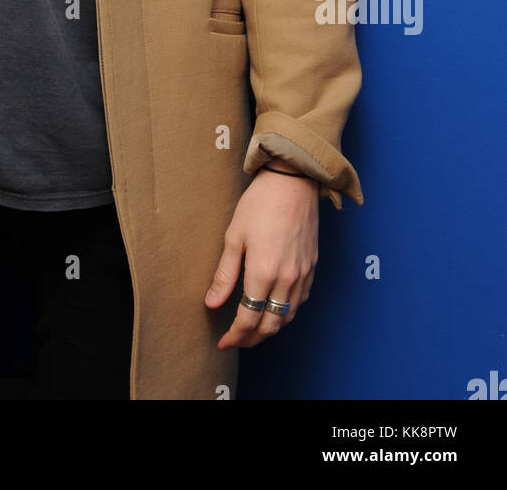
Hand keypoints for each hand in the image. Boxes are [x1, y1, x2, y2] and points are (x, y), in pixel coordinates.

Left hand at [204, 166, 318, 347]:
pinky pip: (301, 300)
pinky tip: (276, 308)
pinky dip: (287, 312)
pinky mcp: (312, 266)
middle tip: (236, 341)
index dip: (235, 335)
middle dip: (252, 339)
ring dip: (271, 328)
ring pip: (288, 316)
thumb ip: (224, 274)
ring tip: (254, 330)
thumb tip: (211, 304)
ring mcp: (303, 273)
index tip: (223, 342)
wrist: (293, 181)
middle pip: (271, 324)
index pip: (248, 318)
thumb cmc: (259, 204)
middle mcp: (287, 278)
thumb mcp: (234, 236)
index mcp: (263, 272)